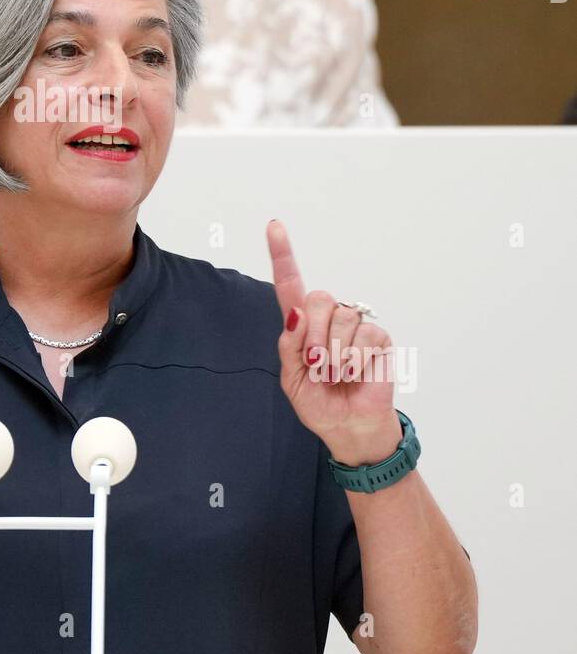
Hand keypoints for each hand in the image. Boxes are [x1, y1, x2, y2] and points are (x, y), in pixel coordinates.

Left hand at [267, 219, 400, 462]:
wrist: (348, 427)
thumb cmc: (320, 402)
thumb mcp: (292, 378)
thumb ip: (290, 346)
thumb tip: (295, 314)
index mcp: (302, 325)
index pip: (291, 284)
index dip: (282, 254)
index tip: (274, 226)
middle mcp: (329, 318)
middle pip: (317, 299)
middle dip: (313, 336)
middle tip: (318, 365)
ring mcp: (355, 325)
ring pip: (341, 318)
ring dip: (335, 355)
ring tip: (338, 374)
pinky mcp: (378, 337)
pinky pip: (365, 335)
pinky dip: (356, 359)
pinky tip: (356, 373)